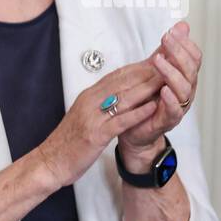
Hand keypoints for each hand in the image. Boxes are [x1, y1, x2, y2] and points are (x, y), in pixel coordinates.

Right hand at [34, 61, 162, 187]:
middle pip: (123, 82)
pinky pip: (120, 121)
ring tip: (168, 79)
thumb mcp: (84, 115)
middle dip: (148, 71)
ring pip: (124, 97)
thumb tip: (117, 92)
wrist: (49, 162)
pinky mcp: (95, 135)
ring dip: (147, 88)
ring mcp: (92, 118)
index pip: (117, 75)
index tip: (158, 58)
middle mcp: (90, 102)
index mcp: (88, 96)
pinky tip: (153, 107)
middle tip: (171, 62)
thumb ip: (99, 102)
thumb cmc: (67, 141)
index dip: (139, 66)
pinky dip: (138, 113)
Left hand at [117, 20, 201, 170]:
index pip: (193, 57)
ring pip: (184, 88)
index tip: (171, 32)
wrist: (134, 129)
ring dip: (171, 72)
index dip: (185, 44)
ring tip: (158, 60)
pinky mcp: (168, 120)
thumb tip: (182, 26)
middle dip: (179, 52)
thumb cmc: (147, 99)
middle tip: (166, 40)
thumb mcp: (156, 70)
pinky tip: (163, 89)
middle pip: (191, 69)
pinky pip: (174, 110)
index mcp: (185, 78)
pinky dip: (170, 99)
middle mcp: (186, 91)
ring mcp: (179, 106)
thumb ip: (168, 50)